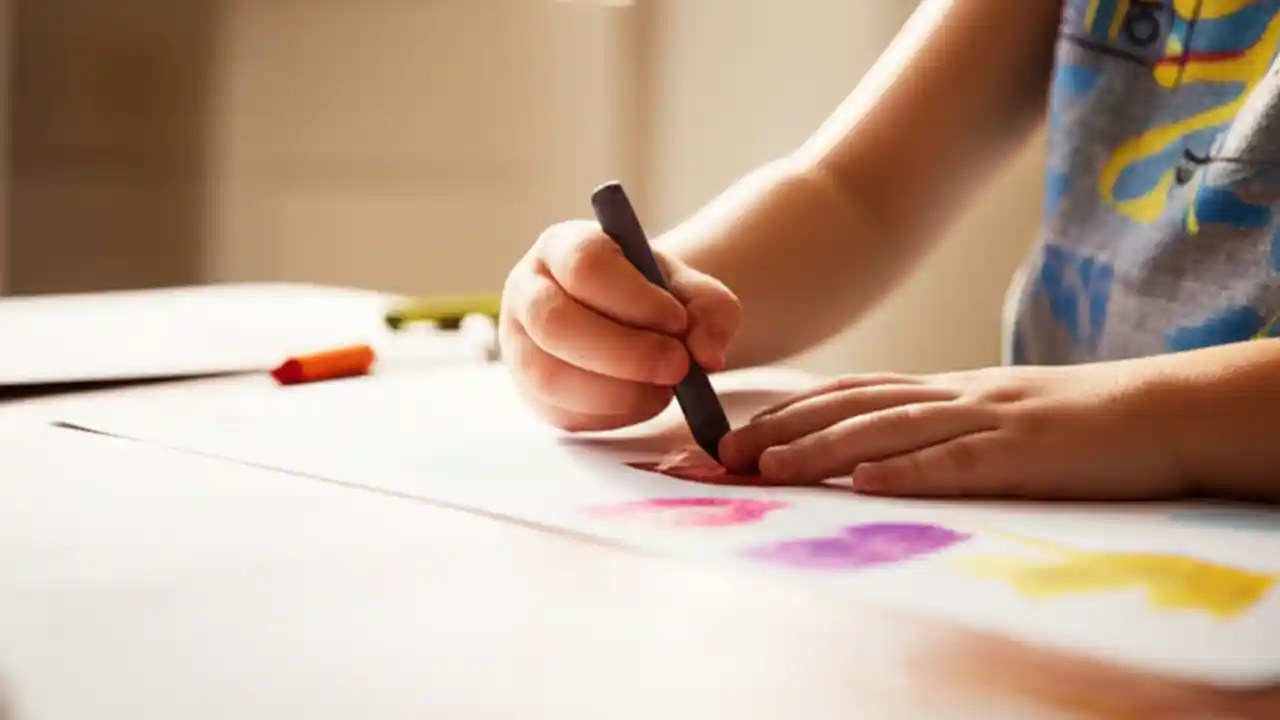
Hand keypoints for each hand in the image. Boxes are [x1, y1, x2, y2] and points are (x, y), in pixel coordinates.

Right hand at [501, 220, 741, 431]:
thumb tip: (706, 355)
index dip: (632, 298)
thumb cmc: (657, 297)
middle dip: (622, 352)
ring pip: (550, 375)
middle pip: (554, 322)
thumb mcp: (693, 291)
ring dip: (618, 390)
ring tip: (667, 386)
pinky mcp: (532, 394)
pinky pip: (563, 412)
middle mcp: (528, 292)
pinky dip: (614, 413)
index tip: (677, 321)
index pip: (584, 265)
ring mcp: (521, 346)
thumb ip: (711, 312)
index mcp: (563, 247)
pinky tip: (646, 398)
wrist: (635, 323)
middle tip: (678, 367)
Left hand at [718, 363, 1186, 498]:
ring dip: (823, 449)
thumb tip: (864, 454)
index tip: (729, 436)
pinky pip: (958, 462)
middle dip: (780, 431)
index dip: (784, 413)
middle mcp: (950, 397)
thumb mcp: (988, 416)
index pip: (846, 394)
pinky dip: (908, 473)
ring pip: (889, 430)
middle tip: (719, 455)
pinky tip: (866, 484)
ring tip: (769, 467)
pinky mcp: (1024, 452)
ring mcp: (986, 420)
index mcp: (941, 391)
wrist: (1162, 408)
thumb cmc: (1071, 423)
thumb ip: (930, 427)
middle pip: (850, 408)